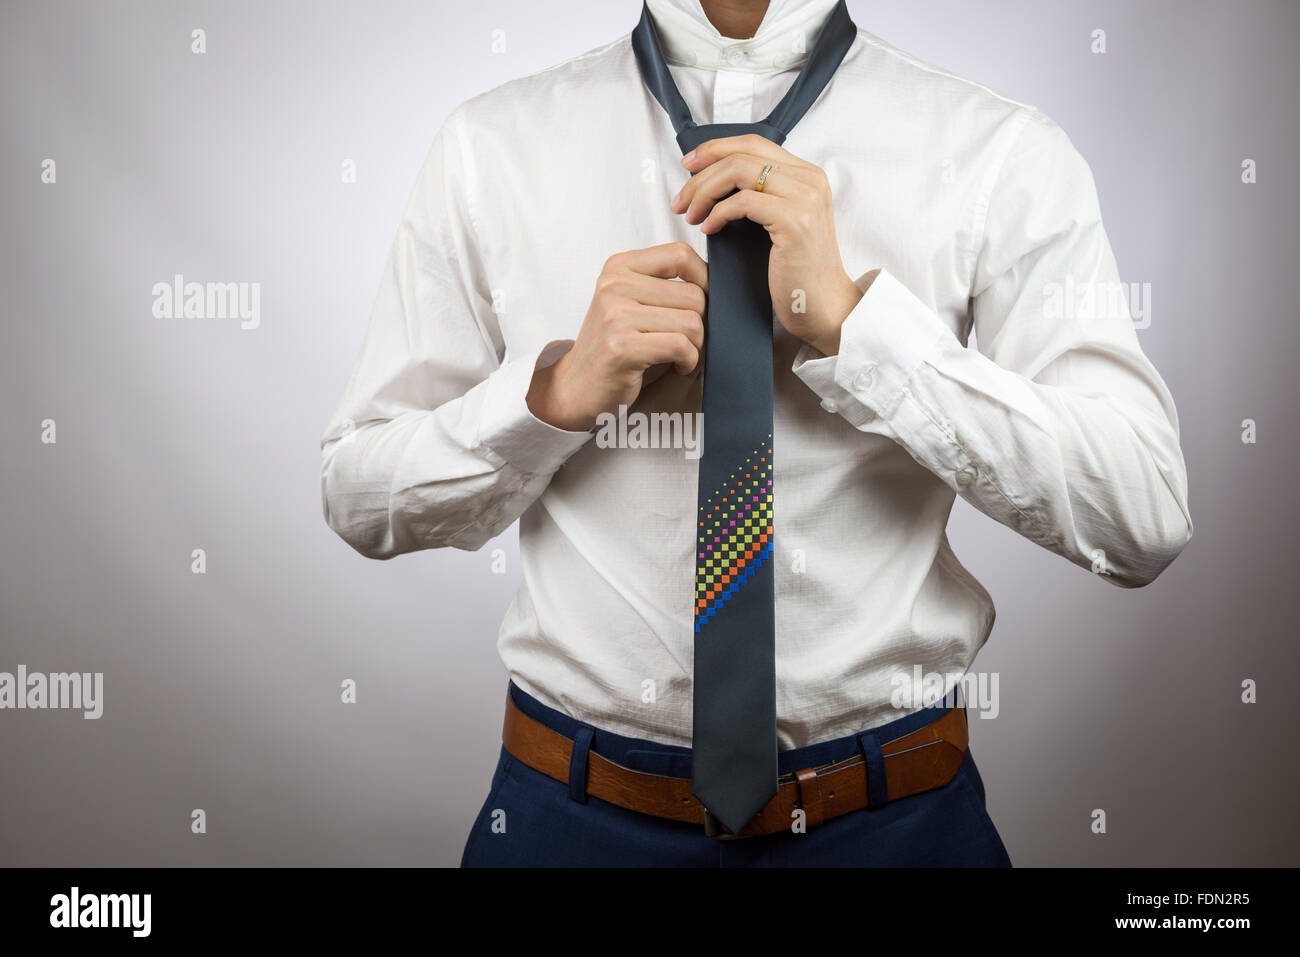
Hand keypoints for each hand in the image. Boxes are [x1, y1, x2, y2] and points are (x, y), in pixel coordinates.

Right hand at [527, 242, 707, 431]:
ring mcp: (615, 315)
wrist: (577, 387)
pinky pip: (681, 346)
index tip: (703, 306)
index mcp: (619, 267)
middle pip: (694, 294)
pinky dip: (689, 362)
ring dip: (697, 346)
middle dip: (703, 324)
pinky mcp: (622, 346)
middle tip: (690, 342)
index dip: (705, 280)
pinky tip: (678, 367)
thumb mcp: (634, 303)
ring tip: (681, 356)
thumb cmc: (617, 347)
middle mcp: (614, 285)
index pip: (680, 255)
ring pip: (692, 322)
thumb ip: (666, 286)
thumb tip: (720, 283)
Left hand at [671, 134, 863, 355]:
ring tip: (689, 215)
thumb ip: (758, 196)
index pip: (754, 143)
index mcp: (807, 175)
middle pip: (741, 153)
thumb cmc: (795, 272)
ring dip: (704, 192)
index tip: (688, 165)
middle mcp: (810, 179)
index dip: (715, 148)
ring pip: (738, 171)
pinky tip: (708, 228)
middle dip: (701, 173)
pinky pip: (742, 202)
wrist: (823, 306)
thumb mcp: (778, 223)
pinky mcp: (794, 221)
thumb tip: (711, 180)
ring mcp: (805, 198)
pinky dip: (717, 213)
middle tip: (678, 200)